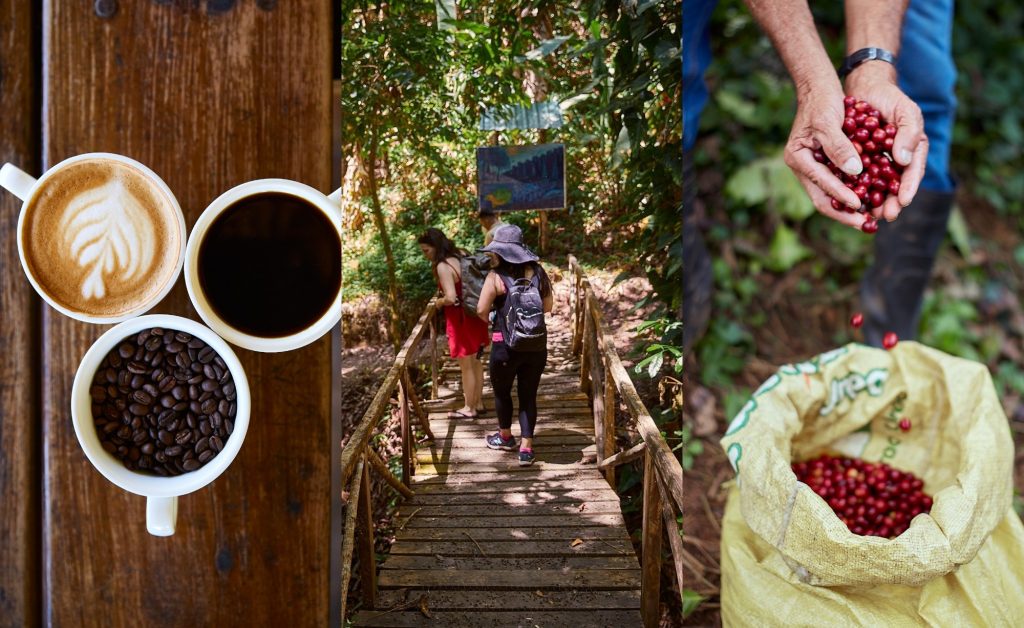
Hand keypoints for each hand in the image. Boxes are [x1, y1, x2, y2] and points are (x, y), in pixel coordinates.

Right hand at [784, 81, 868, 228]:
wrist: (819, 87)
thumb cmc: (822, 101)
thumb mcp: (829, 121)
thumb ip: (839, 147)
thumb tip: (854, 172)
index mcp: (797, 158)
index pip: (821, 185)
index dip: (842, 196)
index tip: (861, 207)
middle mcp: (803, 167)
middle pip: (822, 198)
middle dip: (844, 212)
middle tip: (865, 223)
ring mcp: (813, 167)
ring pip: (831, 194)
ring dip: (849, 206)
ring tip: (868, 218)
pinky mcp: (824, 164)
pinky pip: (838, 183)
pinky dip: (852, 192)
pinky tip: (869, 198)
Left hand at [844, 63, 927, 221]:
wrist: (864, 88)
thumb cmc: (889, 99)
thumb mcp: (905, 111)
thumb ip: (909, 133)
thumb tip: (904, 161)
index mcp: (913, 150)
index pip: (913, 173)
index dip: (909, 188)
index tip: (904, 201)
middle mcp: (896, 160)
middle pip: (895, 186)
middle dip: (891, 202)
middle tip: (886, 215)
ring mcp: (878, 162)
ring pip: (876, 187)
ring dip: (873, 202)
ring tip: (869, 215)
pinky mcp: (858, 162)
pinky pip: (857, 179)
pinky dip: (855, 189)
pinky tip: (850, 201)